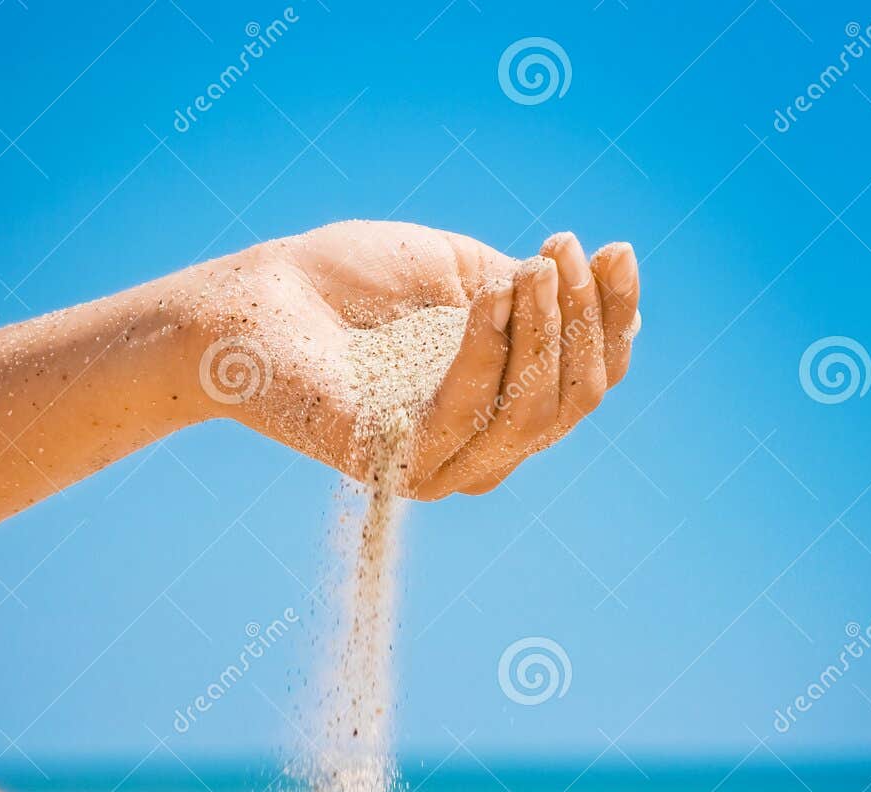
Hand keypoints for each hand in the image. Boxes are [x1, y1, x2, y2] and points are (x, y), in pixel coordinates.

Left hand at [181, 220, 639, 497]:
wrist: (252, 303)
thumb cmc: (348, 281)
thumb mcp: (461, 273)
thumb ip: (529, 295)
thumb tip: (605, 296)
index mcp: (502, 408)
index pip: (586, 382)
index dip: (615, 321)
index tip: (618, 249)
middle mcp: (480, 449)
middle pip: (571, 402)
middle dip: (585, 323)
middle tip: (564, 247)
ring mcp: (439, 465)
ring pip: (531, 414)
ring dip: (545, 332)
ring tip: (533, 266)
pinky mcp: (393, 465)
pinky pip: (464, 413)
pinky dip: (486, 348)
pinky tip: (492, 293)